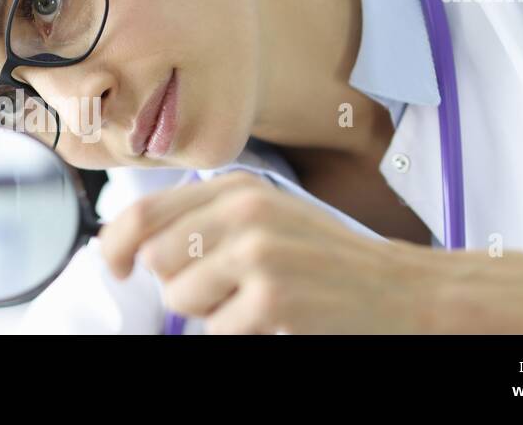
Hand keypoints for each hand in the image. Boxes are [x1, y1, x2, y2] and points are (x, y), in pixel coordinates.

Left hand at [98, 172, 522, 333]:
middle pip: (158, 259)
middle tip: (224, 291)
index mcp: (240, 188)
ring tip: (256, 301)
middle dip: (179, 285)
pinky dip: (238, 335)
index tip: (121, 265)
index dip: (118, 243)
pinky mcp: (273, 298)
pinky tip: (275, 320)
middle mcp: (246, 212)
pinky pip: (216, 332)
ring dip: (210, 313)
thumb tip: (133, 244)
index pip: (145, 211)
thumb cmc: (328, 261)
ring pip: (180, 298)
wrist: (404, 291)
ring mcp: (260, 253)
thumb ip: (206, 219)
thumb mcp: (268, 218)